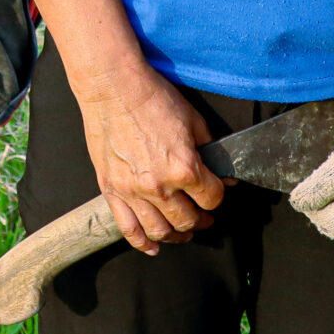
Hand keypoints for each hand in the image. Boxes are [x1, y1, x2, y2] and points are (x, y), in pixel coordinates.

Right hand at [75, 63, 221, 254]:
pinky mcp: (111, 190)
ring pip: (160, 230)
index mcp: (184, 168)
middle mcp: (159, 186)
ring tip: (183, 231)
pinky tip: (153, 246)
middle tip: (204, 217)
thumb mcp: (193, 119)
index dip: (218, 196)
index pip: (212, 198)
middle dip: (201, 220)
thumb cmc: (152, 97)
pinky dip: (142, 243)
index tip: (217, 191)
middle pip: (188, 220)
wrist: (112, 87)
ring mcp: (132, 192)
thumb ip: (210, 150)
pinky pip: (128, 228)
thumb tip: (222, 173)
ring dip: (176, 235)